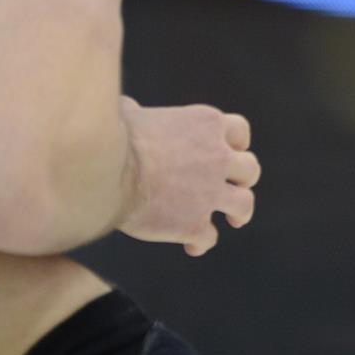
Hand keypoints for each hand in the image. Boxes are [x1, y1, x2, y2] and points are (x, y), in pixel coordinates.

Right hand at [118, 97, 259, 256]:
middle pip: (249, 169)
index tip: (230, 153)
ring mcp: (209, 192)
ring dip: (240, 212)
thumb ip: (138, 113)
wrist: (105, 171)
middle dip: (243, 179)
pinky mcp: (193, 224)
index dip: (236, 144)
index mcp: (206, 126)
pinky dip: (202, 242)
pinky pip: (209, 237)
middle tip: (234, 188)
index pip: (239, 131)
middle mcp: (216, 157)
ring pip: (244, 203)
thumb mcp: (130, 114)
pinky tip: (192, 245)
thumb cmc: (111, 138)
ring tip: (233, 220)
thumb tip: (127, 108)